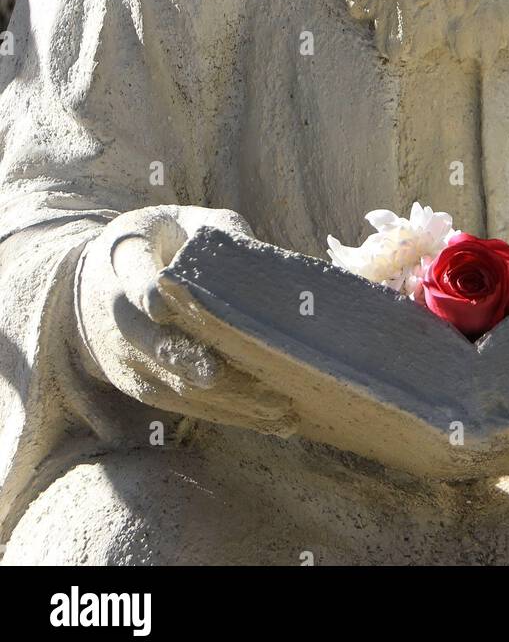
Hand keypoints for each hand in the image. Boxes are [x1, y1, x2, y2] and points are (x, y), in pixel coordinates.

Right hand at [75, 204, 297, 434]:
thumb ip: (219, 231)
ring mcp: (122, 352)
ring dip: (223, 400)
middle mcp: (116, 310)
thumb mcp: (184, 221)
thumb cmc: (162, 243)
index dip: (149, 294)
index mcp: (126, 257)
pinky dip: (220, 414)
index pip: (135, 278)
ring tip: (276, 408)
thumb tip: (259, 257)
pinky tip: (263, 419)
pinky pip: (176, 403)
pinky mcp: (135, 381)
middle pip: (153, 343)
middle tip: (248, 378)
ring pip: (170, 382)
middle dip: (194, 361)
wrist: (99, 280)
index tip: (164, 308)